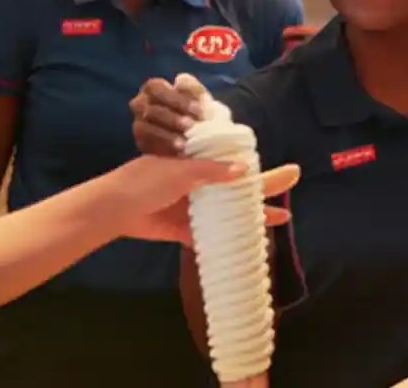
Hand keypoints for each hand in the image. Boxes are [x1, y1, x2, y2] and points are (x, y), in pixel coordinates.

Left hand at [107, 156, 299, 244]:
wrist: (114, 209)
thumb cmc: (145, 181)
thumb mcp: (180, 170)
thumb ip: (212, 172)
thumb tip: (244, 171)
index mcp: (196, 162)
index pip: (231, 161)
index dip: (255, 162)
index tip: (280, 162)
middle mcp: (198, 183)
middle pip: (236, 186)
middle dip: (264, 186)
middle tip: (293, 181)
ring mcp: (193, 207)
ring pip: (229, 212)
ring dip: (252, 215)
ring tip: (282, 218)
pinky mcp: (184, 230)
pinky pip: (211, 235)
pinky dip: (228, 240)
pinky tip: (250, 245)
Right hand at [129, 74, 206, 156]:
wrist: (198, 136)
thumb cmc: (196, 111)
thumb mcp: (199, 98)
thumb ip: (192, 88)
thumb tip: (179, 81)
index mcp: (153, 88)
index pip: (156, 88)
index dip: (177, 99)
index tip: (199, 111)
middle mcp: (140, 103)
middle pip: (151, 109)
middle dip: (173, 119)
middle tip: (192, 127)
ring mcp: (138, 123)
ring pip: (145, 128)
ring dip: (167, 136)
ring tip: (185, 143)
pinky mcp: (140, 142)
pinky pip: (147, 144)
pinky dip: (164, 147)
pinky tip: (178, 152)